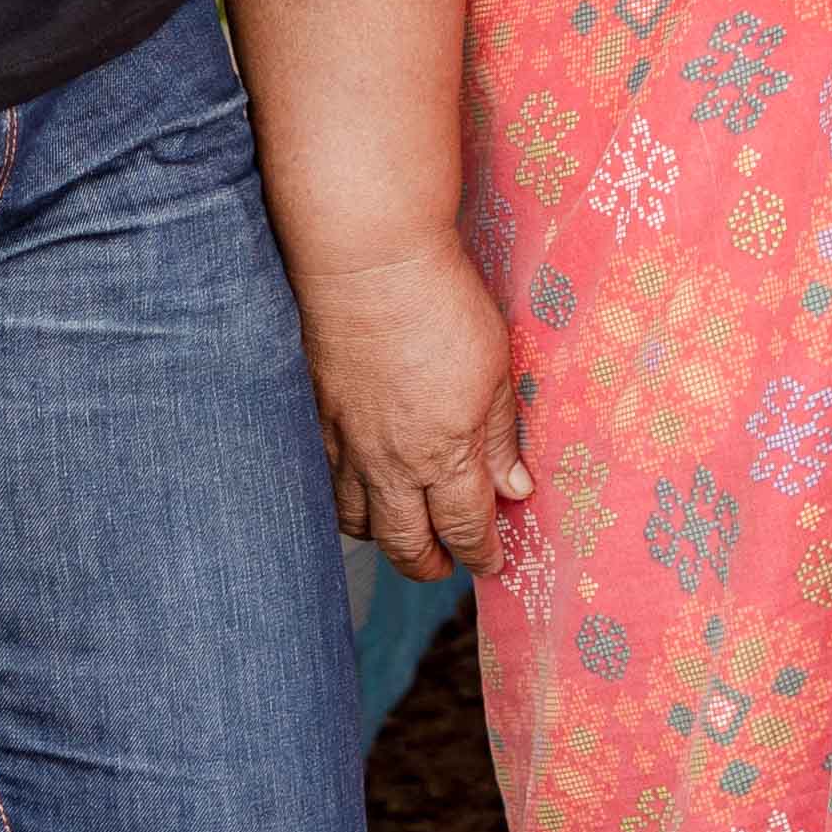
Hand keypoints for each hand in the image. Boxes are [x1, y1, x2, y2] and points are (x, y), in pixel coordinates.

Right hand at [296, 246, 527, 584]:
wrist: (368, 265)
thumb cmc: (441, 305)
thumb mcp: (495, 369)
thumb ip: (500, 436)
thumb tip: (515, 488)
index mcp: (445, 453)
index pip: (465, 527)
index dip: (481, 553)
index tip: (493, 563)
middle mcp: (391, 463)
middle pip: (406, 543)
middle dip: (429, 565)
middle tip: (445, 566)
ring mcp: (347, 445)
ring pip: (358, 523)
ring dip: (383, 538)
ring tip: (403, 533)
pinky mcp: (316, 420)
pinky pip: (326, 485)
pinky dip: (345, 503)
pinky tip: (359, 491)